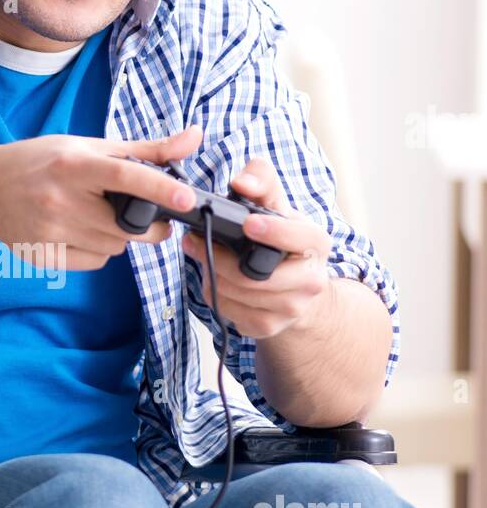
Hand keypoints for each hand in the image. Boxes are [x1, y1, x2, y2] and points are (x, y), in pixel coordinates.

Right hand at [0, 126, 203, 271]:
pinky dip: (98, 250)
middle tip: (148, 214)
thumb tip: (194, 138)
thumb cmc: (41, 163)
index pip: (124, 176)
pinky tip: (78, 231)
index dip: (159, 189)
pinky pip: (95, 262)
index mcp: (72, 165)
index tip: (186, 198)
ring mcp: (50, 232)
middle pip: (127, 226)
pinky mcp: (44, 257)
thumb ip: (144, 150)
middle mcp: (60, 199)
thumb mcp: (87, 148)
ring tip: (95, 215)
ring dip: (119, 236)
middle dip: (149, 224)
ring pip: (115, 247)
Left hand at [180, 157, 331, 337]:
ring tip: (203, 256)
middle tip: (192, 240)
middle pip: (254, 275)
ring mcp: (291, 308)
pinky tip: (214, 278)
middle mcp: (310, 281)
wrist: (298, 290)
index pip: (298, 238)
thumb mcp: (277, 205)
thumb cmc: (283, 239)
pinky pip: (227, 311)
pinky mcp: (268, 327)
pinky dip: (213, 293)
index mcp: (316, 244)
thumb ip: (261, 180)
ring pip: (235, 293)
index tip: (249, 224)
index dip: (273, 232)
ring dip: (210, 274)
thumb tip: (242, 183)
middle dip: (217, 257)